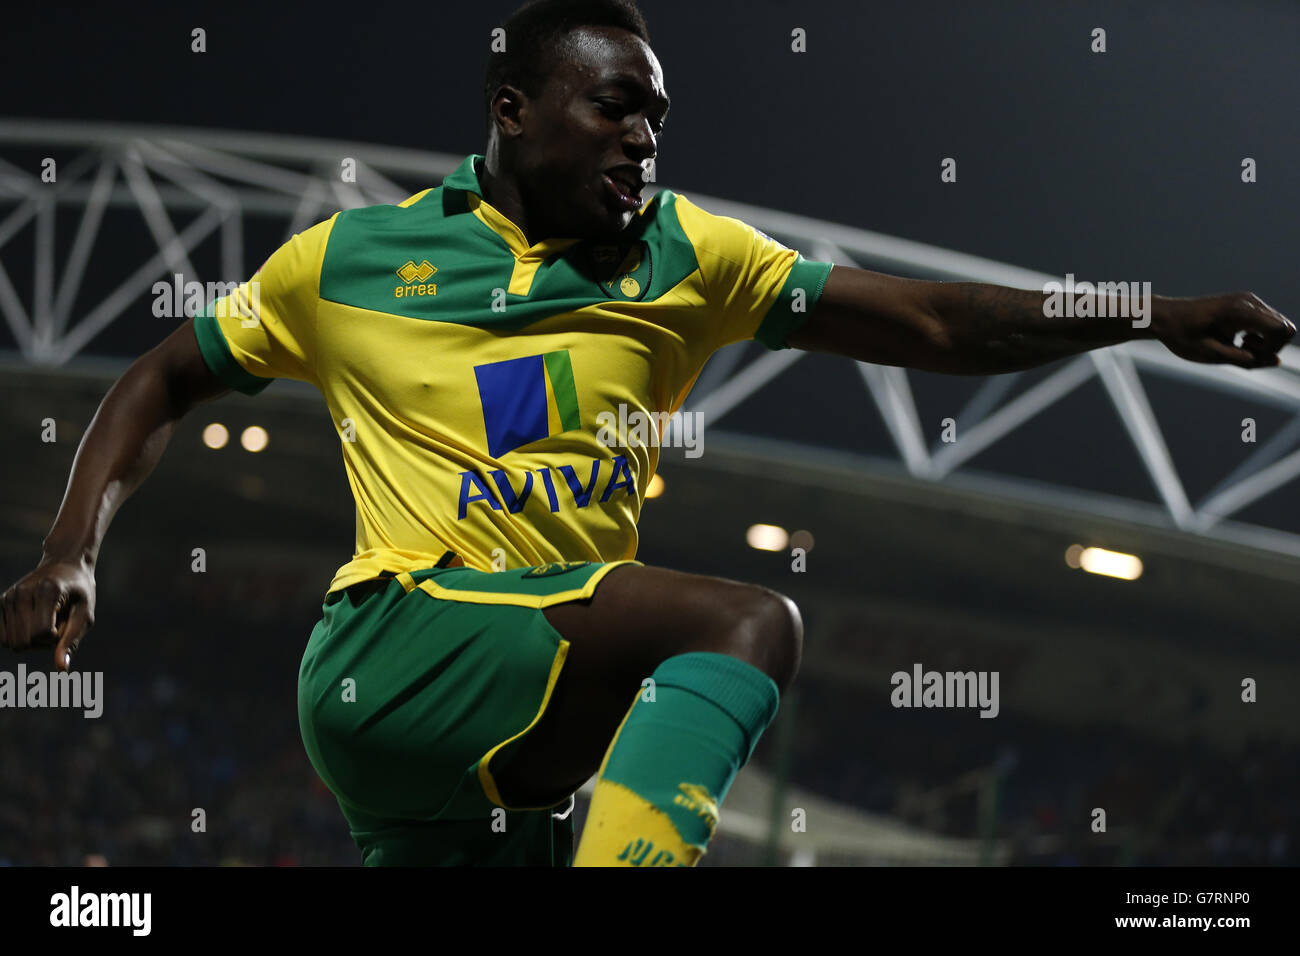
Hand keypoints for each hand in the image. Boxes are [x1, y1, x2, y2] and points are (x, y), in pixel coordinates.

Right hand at [0, 558, 96, 671]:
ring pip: (11, 642)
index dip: (56, 638)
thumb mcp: (85, 614)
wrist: (65, 565)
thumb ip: (71, 640)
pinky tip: (31, 624)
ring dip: (30, 641)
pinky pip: (2, 637)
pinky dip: (17, 638)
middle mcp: (22, 593)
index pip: (42, 634)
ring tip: (45, 623)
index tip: (66, 623)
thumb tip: (61, 668)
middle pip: (24, 641)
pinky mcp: (0, 602)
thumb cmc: (79, 591)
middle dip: (43, 642)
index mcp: (47, 592)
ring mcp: (8, 597)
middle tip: (57, 624)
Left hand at [1155, 292, 1294, 368]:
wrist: (1164, 317)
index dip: (1272, 349)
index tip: (1248, 355)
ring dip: (1263, 342)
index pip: (1282, 330)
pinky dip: (1258, 336)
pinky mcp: (1246, 304)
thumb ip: (1245, 360)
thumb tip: (1277, 361)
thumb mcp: (1211, 355)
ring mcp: (1249, 300)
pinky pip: (1266, 322)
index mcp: (1240, 311)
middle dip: (1270, 347)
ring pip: (1278, 325)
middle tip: (1241, 351)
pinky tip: (1236, 339)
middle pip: (1285, 328)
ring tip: (1236, 345)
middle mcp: (1249, 301)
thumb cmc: (1182, 336)